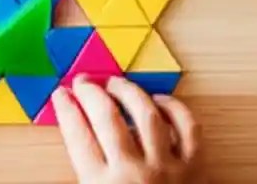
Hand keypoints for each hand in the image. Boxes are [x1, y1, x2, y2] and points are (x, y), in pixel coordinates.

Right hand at [53, 76, 200, 183]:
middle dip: (90, 93)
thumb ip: (84, 180)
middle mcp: (132, 172)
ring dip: (128, 91)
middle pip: (105, 116)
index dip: (66, 109)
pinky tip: (160, 100)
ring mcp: (166, 167)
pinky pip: (187, 127)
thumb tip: (74, 149)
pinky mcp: (196, 168)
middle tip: (83, 83)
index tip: (61, 96)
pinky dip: (174, 108)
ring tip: (116, 84)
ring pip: (145, 113)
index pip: (77, 134)